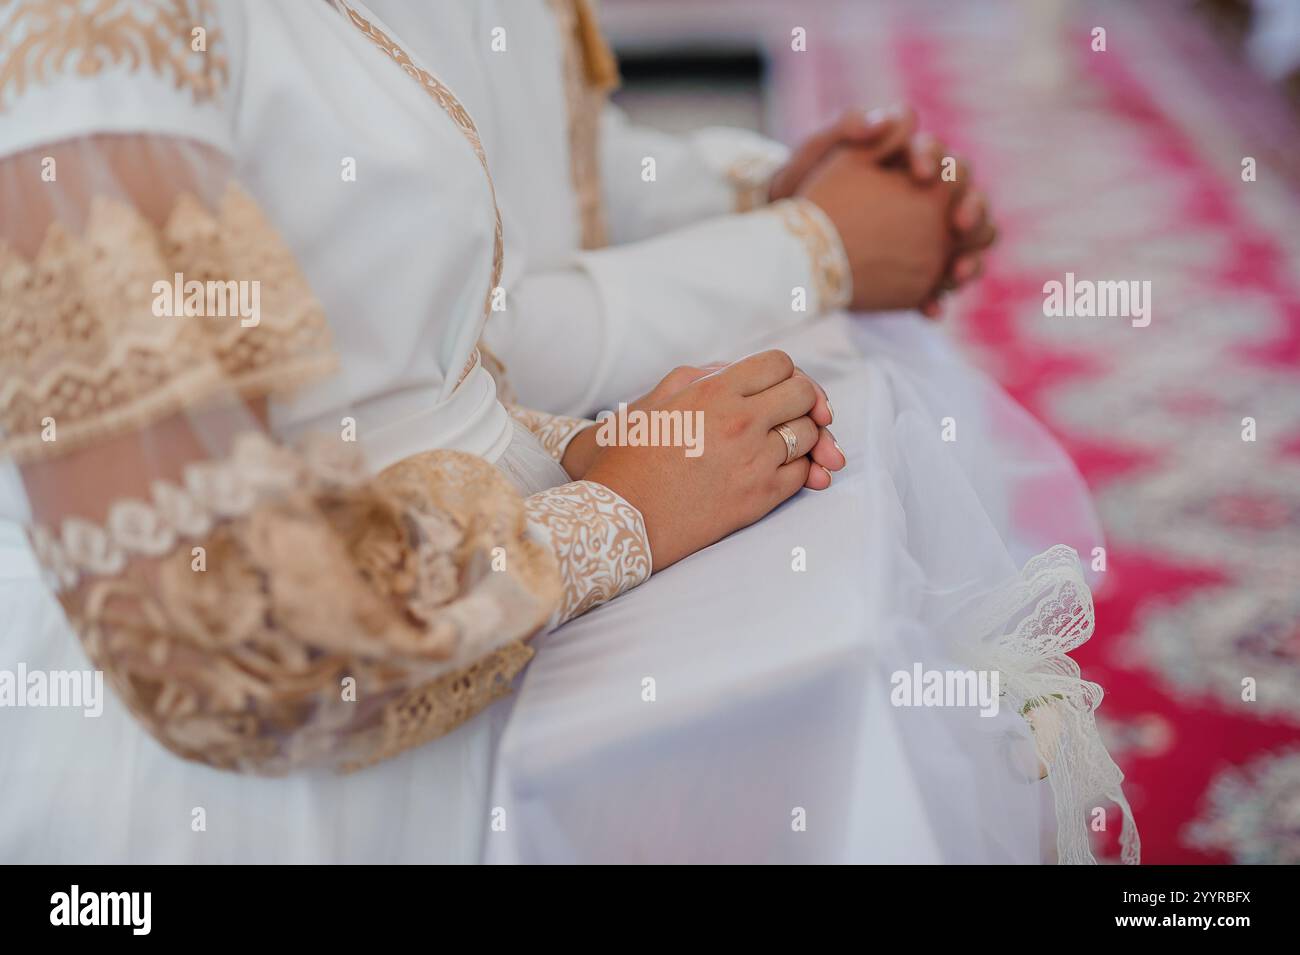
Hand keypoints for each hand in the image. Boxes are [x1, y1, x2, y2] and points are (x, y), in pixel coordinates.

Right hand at [583, 351, 843, 569]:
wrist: (621, 517)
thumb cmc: (629, 458)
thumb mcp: (659, 398)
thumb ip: (705, 378)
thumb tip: (739, 372)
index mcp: (713, 393)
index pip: (780, 365)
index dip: (785, 373)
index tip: (780, 387)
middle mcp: (740, 422)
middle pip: (804, 396)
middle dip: (804, 400)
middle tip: (792, 412)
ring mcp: (754, 462)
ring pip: (810, 435)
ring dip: (804, 435)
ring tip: (785, 441)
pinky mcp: (759, 498)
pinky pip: (802, 474)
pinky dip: (800, 468)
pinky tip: (783, 468)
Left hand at [770, 106, 996, 315]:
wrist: (782, 236)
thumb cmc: (801, 186)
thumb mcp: (817, 153)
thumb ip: (848, 127)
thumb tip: (880, 122)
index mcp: (911, 163)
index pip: (940, 156)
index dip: (937, 162)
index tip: (920, 175)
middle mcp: (928, 200)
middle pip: (969, 199)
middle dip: (972, 211)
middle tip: (958, 224)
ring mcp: (925, 238)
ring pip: (966, 246)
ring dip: (970, 259)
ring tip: (955, 274)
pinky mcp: (913, 272)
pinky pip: (934, 287)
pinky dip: (936, 299)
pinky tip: (930, 310)